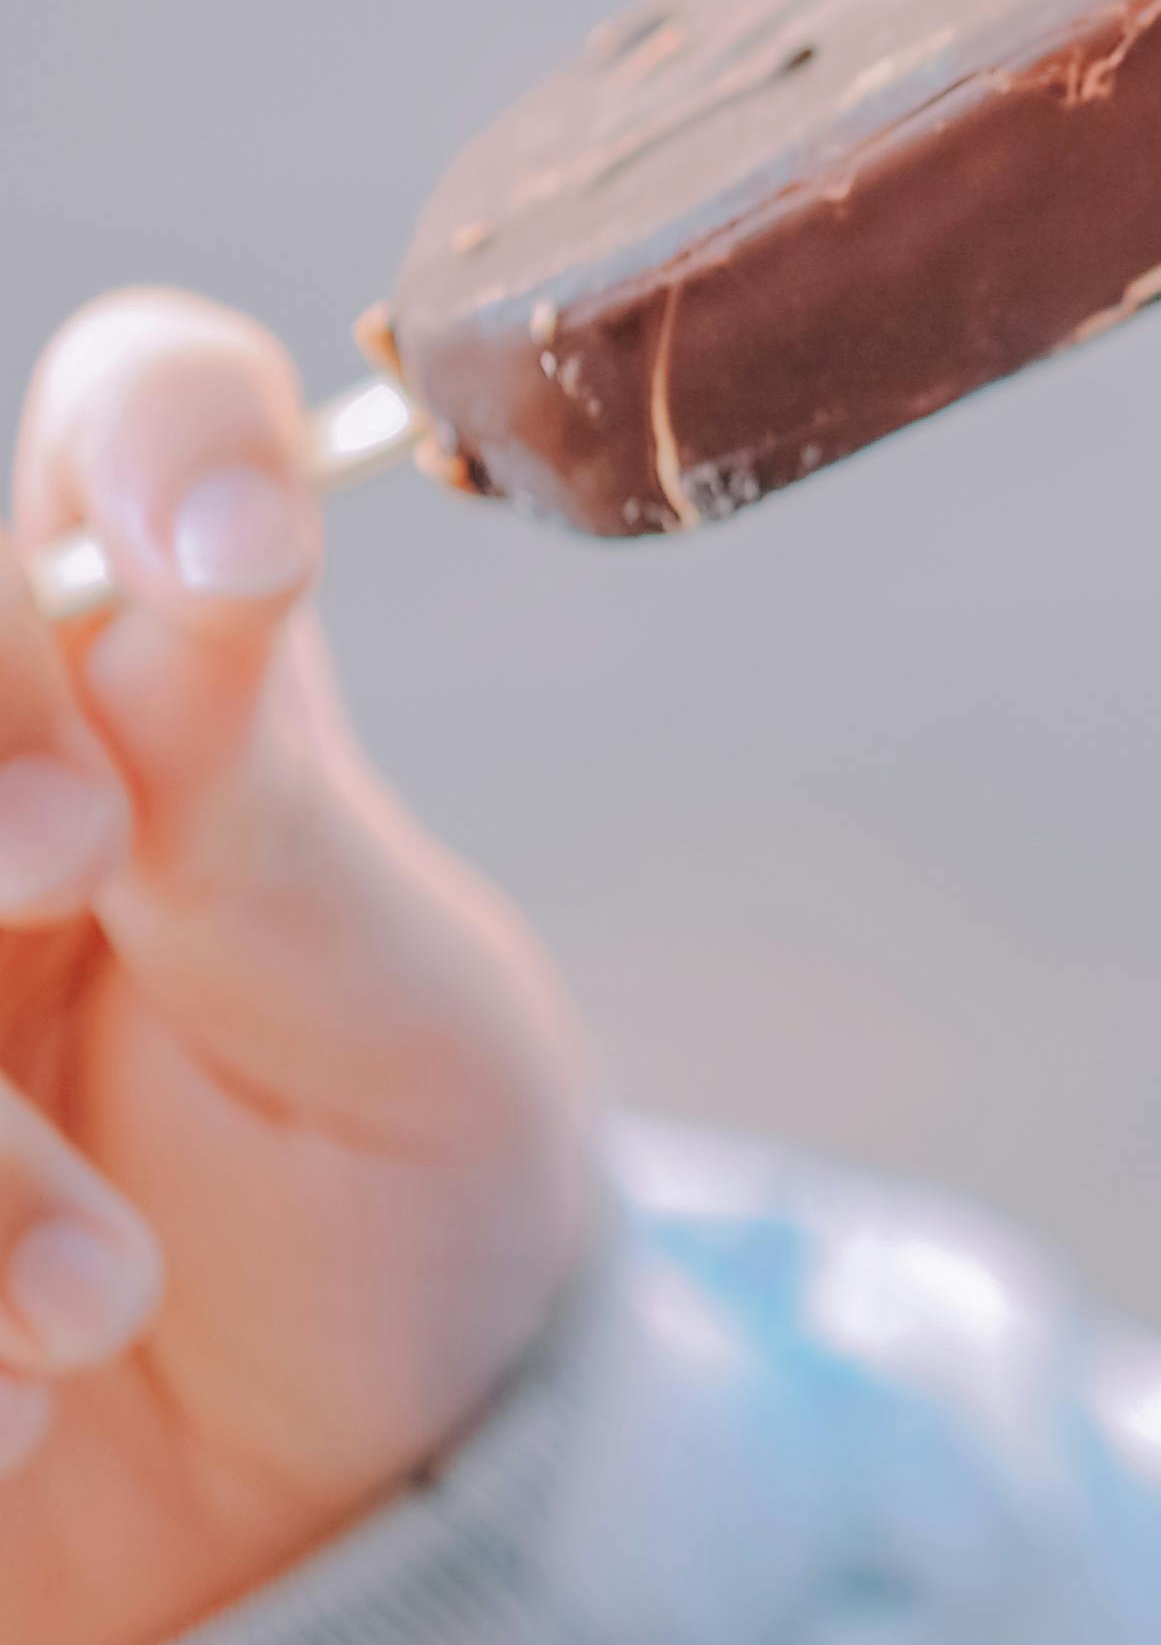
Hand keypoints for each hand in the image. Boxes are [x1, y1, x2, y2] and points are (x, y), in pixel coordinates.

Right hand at [0, 292, 589, 1642]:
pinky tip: (7, 1410)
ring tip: (101, 1302)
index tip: (233, 551)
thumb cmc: (378, 1194)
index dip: (162, 434)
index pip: (130, 421)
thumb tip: (204, 555)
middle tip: (72, 859)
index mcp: (131, 683)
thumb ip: (260, 792)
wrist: (328, 1482)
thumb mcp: (381, 1000)